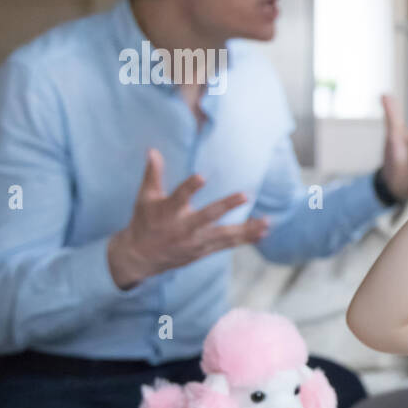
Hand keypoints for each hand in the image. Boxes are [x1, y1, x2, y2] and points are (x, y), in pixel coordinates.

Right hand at [107, 149, 268, 289]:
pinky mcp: (204, 251)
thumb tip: (153, 151)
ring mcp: (196, 242)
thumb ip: (152, 175)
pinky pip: (227, 245)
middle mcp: (183, 228)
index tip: (201, 176)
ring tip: (266, 222)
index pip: (179, 196)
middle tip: (245, 195)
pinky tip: (262, 233)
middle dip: (226, 206)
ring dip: (246, 229)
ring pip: (224, 235)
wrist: (141, 257)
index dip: (190, 187)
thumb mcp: (145, 198)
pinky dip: (245, 240)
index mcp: (168, 212)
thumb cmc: (145, 222)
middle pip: (207, 216)